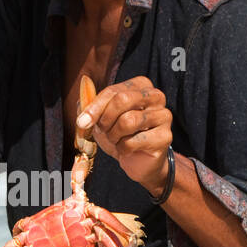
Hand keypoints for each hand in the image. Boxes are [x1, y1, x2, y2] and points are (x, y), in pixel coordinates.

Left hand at [76, 77, 172, 196]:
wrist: (138, 160)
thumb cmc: (121, 135)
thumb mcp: (102, 118)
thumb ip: (90, 107)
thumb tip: (81, 105)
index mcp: (141, 85)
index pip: (113, 91)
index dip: (94, 107)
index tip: (82, 122)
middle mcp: (156, 96)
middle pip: (123, 100)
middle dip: (106, 119)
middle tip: (102, 131)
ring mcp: (164, 116)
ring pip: (128, 121)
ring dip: (114, 135)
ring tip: (116, 140)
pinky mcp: (165, 137)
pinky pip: (133, 141)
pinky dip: (123, 149)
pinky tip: (127, 150)